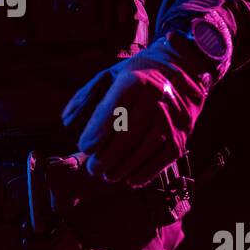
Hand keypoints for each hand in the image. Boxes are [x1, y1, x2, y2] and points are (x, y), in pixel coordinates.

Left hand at [61, 33, 210, 185]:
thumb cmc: (138, 76)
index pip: (112, 112)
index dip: (96, 133)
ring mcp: (172, 119)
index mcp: (135, 82)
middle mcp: (156, 100)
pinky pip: (163, 159)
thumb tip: (66, 120)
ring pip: (145, 150)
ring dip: (124, 168)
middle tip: (93, 168)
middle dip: (107, 156)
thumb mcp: (111, 75)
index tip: (84, 147)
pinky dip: (145, 172)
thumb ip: (87, 95)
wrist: (184, 70)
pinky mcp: (182, 135)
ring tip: (108, 175)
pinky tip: (130, 179)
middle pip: (127, 135)